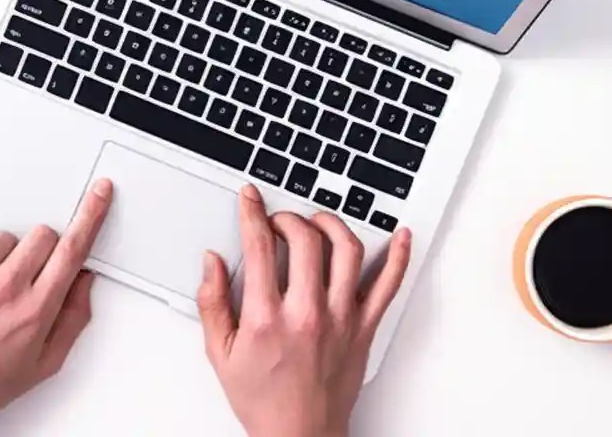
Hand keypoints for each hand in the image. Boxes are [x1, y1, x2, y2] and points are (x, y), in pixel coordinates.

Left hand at [0, 179, 112, 436]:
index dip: (91, 216)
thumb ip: (74, 318)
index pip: (73, 249)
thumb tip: (84, 281)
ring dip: (2, 258)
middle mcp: (4, 287)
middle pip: (42, 234)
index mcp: (35, 310)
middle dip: (42, 252)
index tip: (99, 194)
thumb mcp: (44, 363)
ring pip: (4, 236)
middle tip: (27, 279)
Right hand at [198, 185, 411, 436]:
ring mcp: (341, 319)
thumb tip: (211, 262)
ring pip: (346, 251)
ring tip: (318, 222)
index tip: (251, 198)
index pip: (258, 247)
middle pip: (305, 240)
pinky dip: (399, 255)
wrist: (301, 435)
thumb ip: (211, 303)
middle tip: (279, 220)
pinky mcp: (364, 328)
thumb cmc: (263, 400)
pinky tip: (400, 236)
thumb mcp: (220, 353)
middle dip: (288, 217)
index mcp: (266, 318)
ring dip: (331, 224)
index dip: (253, 212)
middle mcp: (307, 313)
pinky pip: (388, 284)